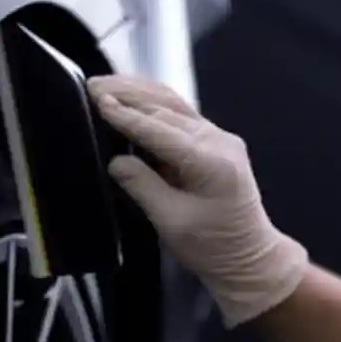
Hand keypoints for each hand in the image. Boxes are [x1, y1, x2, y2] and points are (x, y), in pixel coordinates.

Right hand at [86, 74, 307, 328]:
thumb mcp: (171, 223)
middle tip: (90, 86)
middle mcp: (217, 140)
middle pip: (165, 110)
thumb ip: (142, 186)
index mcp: (210, 162)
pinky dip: (152, 103)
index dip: (126, 116)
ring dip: (139, 92)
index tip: (97, 101)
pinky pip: (179, 113)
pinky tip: (131, 95)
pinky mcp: (214, 141)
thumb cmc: (211, 248)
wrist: (250, 258)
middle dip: (127, 96)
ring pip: (173, 104)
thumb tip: (114, 160)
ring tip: (105, 83)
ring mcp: (218, 137)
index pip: (159, 131)